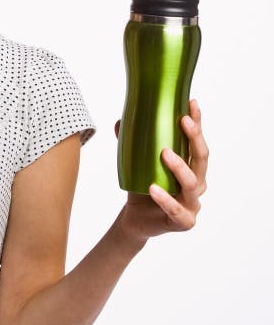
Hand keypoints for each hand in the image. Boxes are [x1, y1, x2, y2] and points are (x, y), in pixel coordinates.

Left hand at [114, 99, 208, 243]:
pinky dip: (165, 199)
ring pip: (191, 183)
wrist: (136, 218)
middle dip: (194, 137)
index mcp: (192, 167)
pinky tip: (153, 188)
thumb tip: (121, 120)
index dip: (198, 122)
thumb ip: (132, 143)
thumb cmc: (142, 185)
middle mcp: (198, 183)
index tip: (191, 103)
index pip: (197, 142)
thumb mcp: (137, 162)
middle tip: (182, 121)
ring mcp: (193, 203)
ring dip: (179, 166)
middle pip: (201, 158)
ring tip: (164, 152)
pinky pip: (176, 210)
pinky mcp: (184, 221)